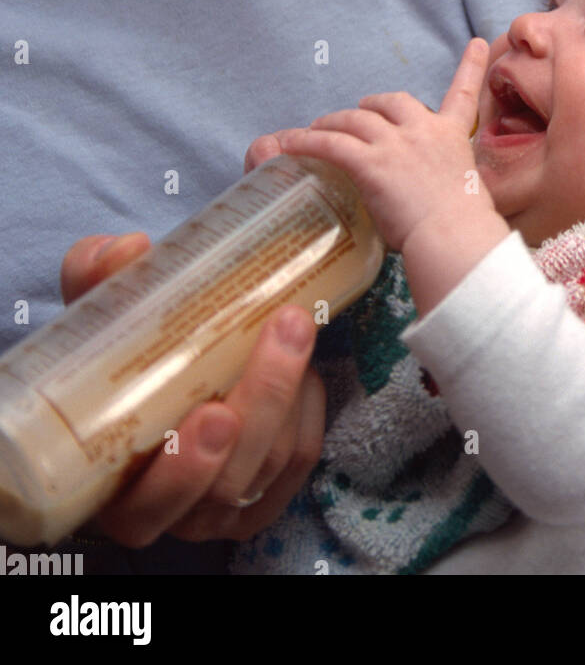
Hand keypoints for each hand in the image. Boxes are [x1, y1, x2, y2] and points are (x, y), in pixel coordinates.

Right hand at [60, 233, 325, 547]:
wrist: (165, 363)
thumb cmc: (124, 356)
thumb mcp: (100, 319)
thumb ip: (98, 281)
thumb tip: (124, 249)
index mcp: (117, 491)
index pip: (147, 509)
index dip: (183, 471)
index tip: (214, 414)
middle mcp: (172, 511)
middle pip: (226, 483)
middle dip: (260, 405)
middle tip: (282, 334)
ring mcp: (222, 508)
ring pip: (269, 465)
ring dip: (289, 394)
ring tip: (295, 327)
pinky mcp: (265, 493)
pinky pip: (299, 460)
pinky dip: (308, 413)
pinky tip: (306, 368)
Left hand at [255, 38, 491, 251]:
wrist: (455, 238)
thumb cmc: (462, 230)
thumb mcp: (465, 194)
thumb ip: (446, 185)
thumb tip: (432, 205)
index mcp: (453, 137)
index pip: (463, 95)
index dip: (471, 66)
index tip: (477, 44)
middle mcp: (424, 131)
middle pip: (392, 101)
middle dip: (371, 104)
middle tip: (356, 111)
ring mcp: (396, 144)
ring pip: (355, 119)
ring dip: (332, 121)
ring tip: (316, 128)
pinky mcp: (370, 163)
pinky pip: (330, 144)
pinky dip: (306, 142)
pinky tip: (289, 145)